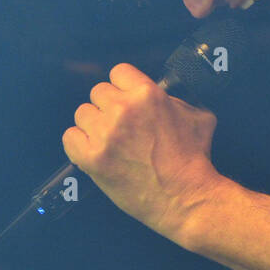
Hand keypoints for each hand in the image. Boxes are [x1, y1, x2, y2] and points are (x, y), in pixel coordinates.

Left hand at [63, 62, 221, 241]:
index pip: (118, 72)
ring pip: (82, 113)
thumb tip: (165, 95)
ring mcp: (105, 134)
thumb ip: (176, 99)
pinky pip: (70, 138)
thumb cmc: (193, 159)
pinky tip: (95, 151)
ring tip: (109, 140)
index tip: (127, 98)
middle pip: (98, 92)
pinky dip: (79, 144)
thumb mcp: (199, 116)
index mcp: (147, 94)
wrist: (184, 197)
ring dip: (94, 125)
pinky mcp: (91, 158)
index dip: (123, 86)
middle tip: (121, 124)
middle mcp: (123, 110)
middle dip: (109, 106)